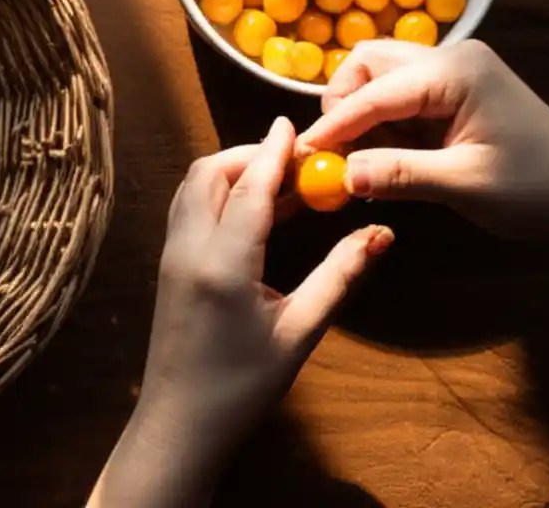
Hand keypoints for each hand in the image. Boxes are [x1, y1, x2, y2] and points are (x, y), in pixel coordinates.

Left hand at [90, 117, 392, 507]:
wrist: (179, 424)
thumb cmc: (242, 386)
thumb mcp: (300, 331)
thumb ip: (339, 276)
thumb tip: (381, 234)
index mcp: (222, 262)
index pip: (250, 186)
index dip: (274, 151)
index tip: (295, 124)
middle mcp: (187, 248)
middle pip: (211, 173)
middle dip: (251, 156)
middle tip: (298, 163)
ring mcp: (170, 255)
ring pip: (193, 187)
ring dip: (232, 172)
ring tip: (281, 183)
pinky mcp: (167, 265)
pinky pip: (188, 209)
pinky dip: (218, 194)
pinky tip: (254, 211)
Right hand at [299, 40, 548, 239]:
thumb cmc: (533, 189)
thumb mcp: (463, 185)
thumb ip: (399, 175)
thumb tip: (340, 174)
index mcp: (456, 71)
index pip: (375, 92)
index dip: (334, 125)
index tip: (301, 153)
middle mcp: (451, 58)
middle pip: (368, 64)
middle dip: (342, 105)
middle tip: (335, 152)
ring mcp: (451, 72)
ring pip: (378, 77)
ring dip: (360, 114)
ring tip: (360, 160)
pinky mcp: (451, 92)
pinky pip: (397, 97)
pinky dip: (380, 123)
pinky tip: (382, 158)